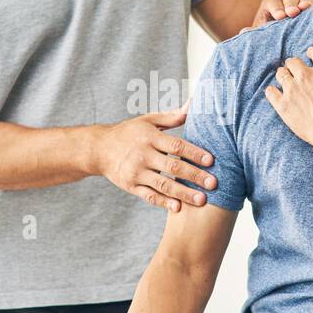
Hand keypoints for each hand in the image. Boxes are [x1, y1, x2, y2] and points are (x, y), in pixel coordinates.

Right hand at [95, 105, 216, 211]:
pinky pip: (149, 196)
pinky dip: (163, 202)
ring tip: (202, 200)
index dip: (194, 153)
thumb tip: (194, 104)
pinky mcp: (131, 186)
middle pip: (173, 167)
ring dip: (184, 193)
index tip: (211, 161)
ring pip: (163, 184)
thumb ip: (172, 117)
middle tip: (214, 184)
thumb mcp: (148, 120)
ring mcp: (136, 172)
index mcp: (150, 137)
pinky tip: (178, 207)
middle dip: (194, 176)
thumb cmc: (129, 132)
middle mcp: (143, 155)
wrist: (99, 149)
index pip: (176, 146)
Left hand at [241, 0, 312, 33]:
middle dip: (289, 3)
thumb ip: (252, 33)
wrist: (280, 38)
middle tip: (291, 13)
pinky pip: (311, 2)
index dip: (276, 7)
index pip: (272, 0)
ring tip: (304, 9)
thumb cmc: (269, 35)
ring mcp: (297, 1)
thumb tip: (244, 32)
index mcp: (270, 3)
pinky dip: (312, 6)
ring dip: (302, 2)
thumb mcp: (260, 34)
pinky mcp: (308, 7)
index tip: (279, 17)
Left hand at [265, 45, 312, 151]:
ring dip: (285, 76)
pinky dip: (272, 91)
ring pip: (281, 73)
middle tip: (299, 73)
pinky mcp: (283, 105)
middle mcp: (305, 77)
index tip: (312, 58)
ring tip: (289, 83)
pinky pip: (270, 92)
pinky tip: (277, 94)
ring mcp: (292, 90)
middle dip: (296, 65)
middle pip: (293, 61)